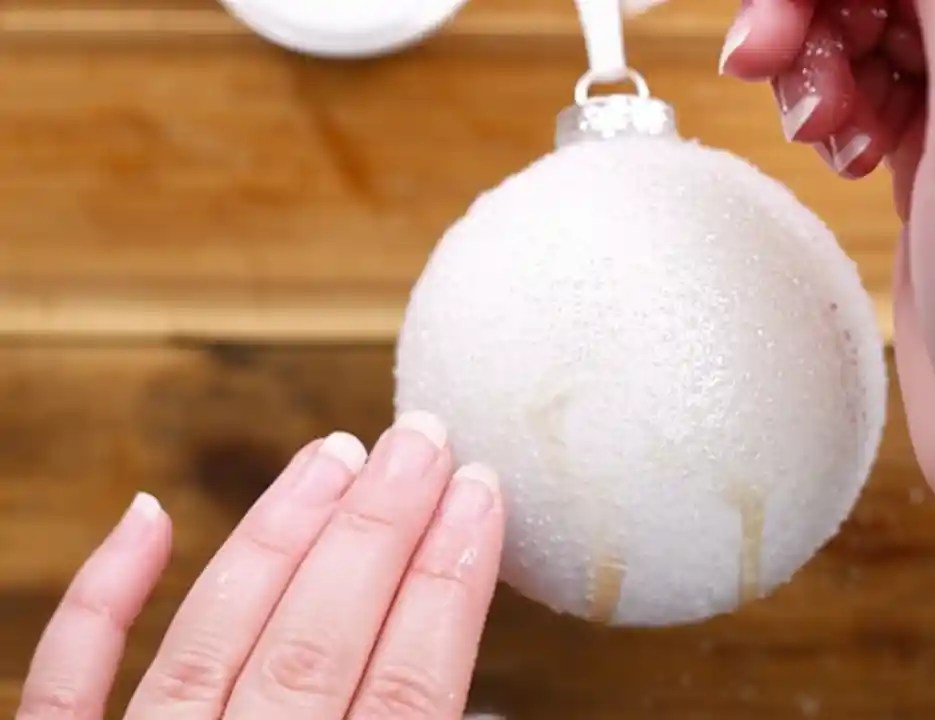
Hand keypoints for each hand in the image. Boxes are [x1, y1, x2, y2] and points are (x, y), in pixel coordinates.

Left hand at [20, 414, 503, 718]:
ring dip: (280, 536)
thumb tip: (486, 699)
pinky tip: (147, 516)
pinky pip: (67, 686)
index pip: (410, 690)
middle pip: (319, 645)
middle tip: (423, 436)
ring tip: (334, 452)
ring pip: (214, 643)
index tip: (479, 492)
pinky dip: (105, 599)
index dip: (451, 583)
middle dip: (380, 530)